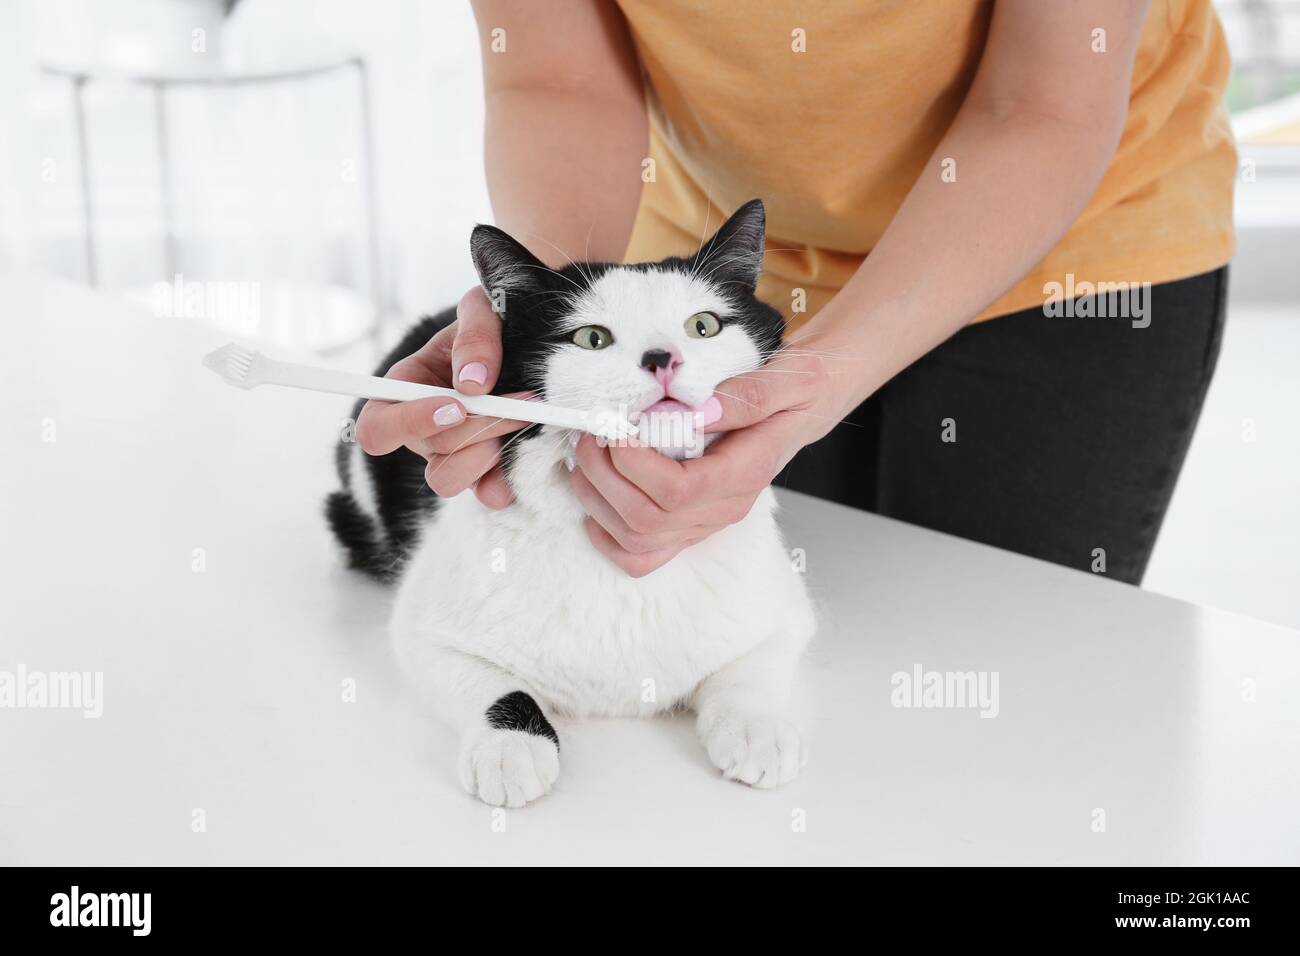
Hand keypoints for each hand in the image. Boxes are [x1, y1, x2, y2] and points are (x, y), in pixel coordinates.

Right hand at [354, 287, 524, 506]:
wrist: (527, 344)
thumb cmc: (491, 327)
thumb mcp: (483, 310)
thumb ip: (475, 335)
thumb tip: (474, 383)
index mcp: (405, 392)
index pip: (376, 428)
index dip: (411, 423)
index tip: (456, 405)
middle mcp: (422, 432)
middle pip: (430, 451)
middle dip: (476, 428)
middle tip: (518, 405)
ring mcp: (452, 456)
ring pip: (448, 480)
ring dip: (489, 455)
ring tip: (523, 423)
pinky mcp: (484, 473)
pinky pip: (486, 494)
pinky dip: (508, 480)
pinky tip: (529, 454)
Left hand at [567, 349, 843, 575]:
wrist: (802, 408)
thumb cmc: (795, 393)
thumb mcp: (790, 378)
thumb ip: (750, 394)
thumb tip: (701, 410)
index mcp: (745, 474)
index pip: (679, 491)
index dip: (635, 463)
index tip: (617, 427)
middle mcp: (723, 508)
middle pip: (648, 520)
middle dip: (604, 476)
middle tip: (590, 434)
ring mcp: (703, 522)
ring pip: (635, 540)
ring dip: (596, 498)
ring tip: (585, 454)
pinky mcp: (686, 525)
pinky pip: (640, 556)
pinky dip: (606, 534)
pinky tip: (597, 495)